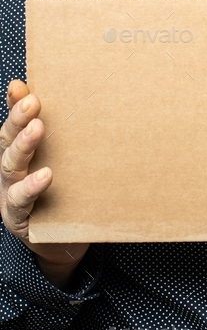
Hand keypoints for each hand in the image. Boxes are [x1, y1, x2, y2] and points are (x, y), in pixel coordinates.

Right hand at [0, 79, 88, 288]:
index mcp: (20, 153)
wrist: (60, 243)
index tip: (20, 86)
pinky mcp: (18, 218)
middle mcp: (10, 171)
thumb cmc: (62, 196)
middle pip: (7, 140)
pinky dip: (32, 187)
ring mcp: (10, 194)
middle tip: (32, 102)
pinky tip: (45, 175)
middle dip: (18, 119)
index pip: (14, 124)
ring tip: (37, 128)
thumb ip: (63, 138)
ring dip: (23, 146)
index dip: (14, 105)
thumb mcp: (62, 163)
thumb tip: (75, 104)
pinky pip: (21, 201)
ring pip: (10, 166)